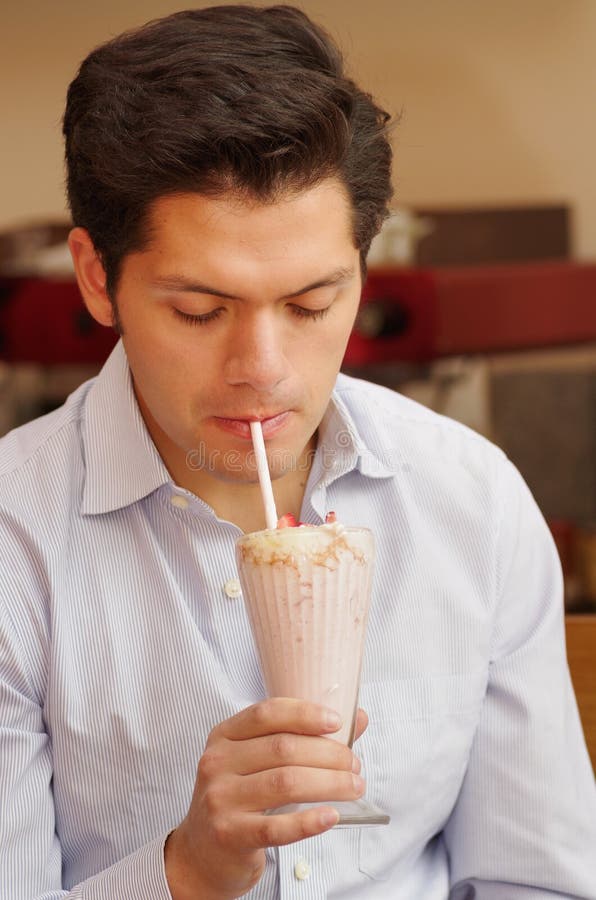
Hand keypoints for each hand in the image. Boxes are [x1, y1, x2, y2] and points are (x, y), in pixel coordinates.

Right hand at [165, 699, 367, 899]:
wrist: (202, 853)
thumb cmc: (238, 798)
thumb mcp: (256, 761)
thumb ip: (301, 737)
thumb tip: (358, 718)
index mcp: (224, 735)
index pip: (267, 713)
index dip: (304, 714)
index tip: (337, 722)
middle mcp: (217, 762)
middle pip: (283, 748)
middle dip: (328, 754)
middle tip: (355, 765)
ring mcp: (220, 798)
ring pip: (285, 783)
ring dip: (329, 783)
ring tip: (353, 787)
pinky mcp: (229, 834)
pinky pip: (276, 827)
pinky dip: (309, 821)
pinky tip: (331, 816)